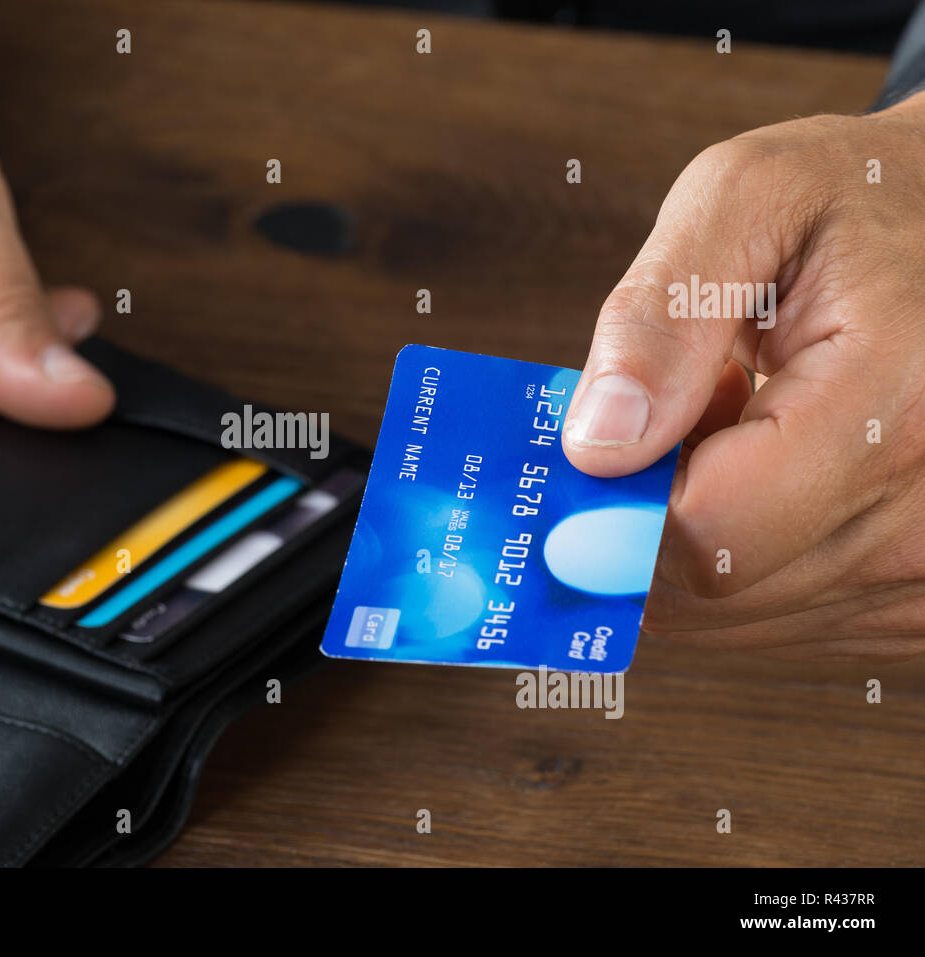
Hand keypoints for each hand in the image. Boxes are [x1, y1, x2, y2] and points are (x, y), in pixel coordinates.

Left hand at [562, 98, 924, 660]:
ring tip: (732, 426)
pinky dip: (742, 559)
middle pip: (714, 585)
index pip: (707, 531)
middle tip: (670, 415)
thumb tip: (598, 446)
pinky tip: (769, 472)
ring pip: (738, 616)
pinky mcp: (919, 596)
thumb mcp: (750, 198)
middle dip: (650, 516)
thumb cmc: (859, 204)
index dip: (619, 507)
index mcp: (893, 396)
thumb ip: (663, 317)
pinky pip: (783, 620)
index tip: (587, 456)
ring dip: (695, 536)